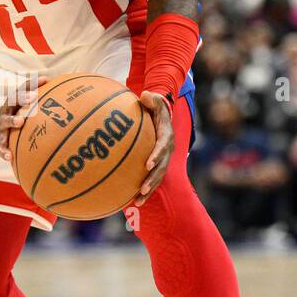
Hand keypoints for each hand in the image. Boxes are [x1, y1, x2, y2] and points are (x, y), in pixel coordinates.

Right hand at [0, 75, 48, 161]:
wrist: (1, 138)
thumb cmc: (22, 122)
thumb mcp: (30, 113)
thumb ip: (47, 105)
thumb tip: (72, 95)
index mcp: (16, 102)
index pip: (24, 88)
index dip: (33, 83)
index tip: (45, 79)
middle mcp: (7, 111)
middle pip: (12, 100)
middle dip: (22, 97)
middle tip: (33, 97)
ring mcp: (1, 126)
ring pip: (4, 121)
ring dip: (12, 120)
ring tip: (20, 122)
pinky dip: (3, 151)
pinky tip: (9, 156)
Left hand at [130, 90, 173, 206]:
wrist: (161, 116)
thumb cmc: (154, 107)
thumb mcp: (154, 100)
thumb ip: (151, 98)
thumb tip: (145, 95)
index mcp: (166, 137)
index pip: (162, 147)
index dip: (157, 156)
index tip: (148, 164)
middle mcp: (166, 151)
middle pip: (161, 168)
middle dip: (152, 180)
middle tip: (143, 188)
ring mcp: (162, 160)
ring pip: (156, 178)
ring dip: (148, 190)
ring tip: (137, 202)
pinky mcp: (155, 166)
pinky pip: (149, 179)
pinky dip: (142, 191)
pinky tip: (130, 201)